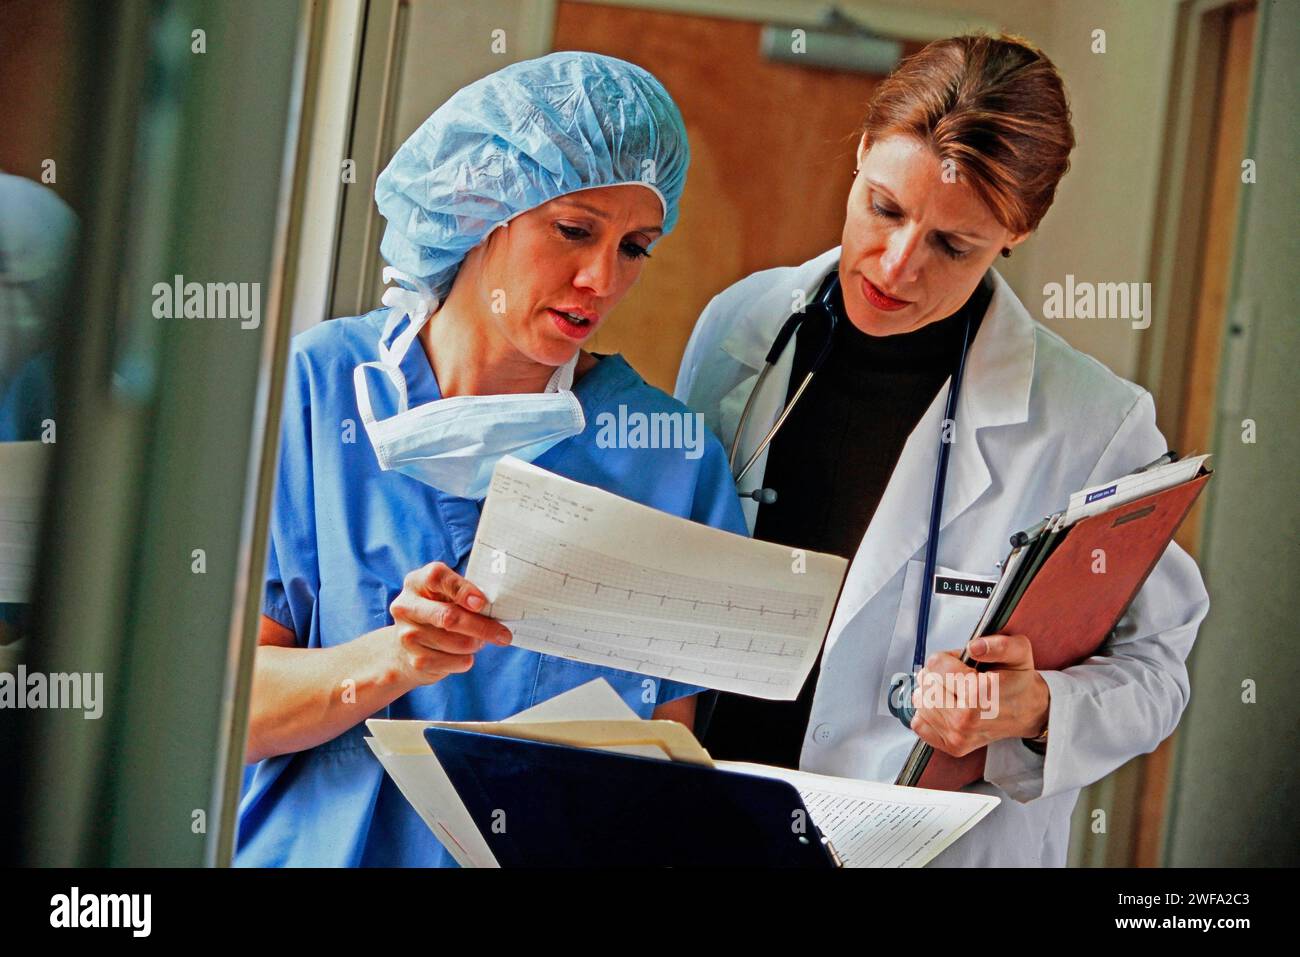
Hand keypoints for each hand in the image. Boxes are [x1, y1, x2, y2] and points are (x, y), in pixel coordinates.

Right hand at [388, 561, 510, 687]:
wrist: (407, 648)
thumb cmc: (438, 613)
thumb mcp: (446, 596)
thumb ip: (466, 595)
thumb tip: (496, 607)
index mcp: (417, 582)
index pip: (438, 578)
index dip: (462, 590)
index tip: (482, 603)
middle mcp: (406, 606)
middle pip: (449, 616)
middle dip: (482, 627)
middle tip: (504, 635)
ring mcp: (408, 635)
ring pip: (457, 643)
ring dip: (476, 644)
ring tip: (477, 641)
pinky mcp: (416, 660)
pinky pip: (455, 661)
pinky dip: (467, 659)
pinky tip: (462, 654)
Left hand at [909, 633, 1049, 757]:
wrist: (1028, 711)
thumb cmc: (1018, 680)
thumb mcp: (1018, 652)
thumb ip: (999, 644)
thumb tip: (974, 648)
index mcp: (979, 693)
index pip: (935, 664)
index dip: (947, 658)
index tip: (962, 664)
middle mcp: (966, 718)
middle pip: (926, 682)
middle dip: (938, 674)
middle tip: (959, 678)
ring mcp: (958, 735)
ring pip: (921, 701)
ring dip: (933, 692)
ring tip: (955, 692)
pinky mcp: (952, 746)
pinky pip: (919, 723)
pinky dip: (929, 712)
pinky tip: (948, 707)